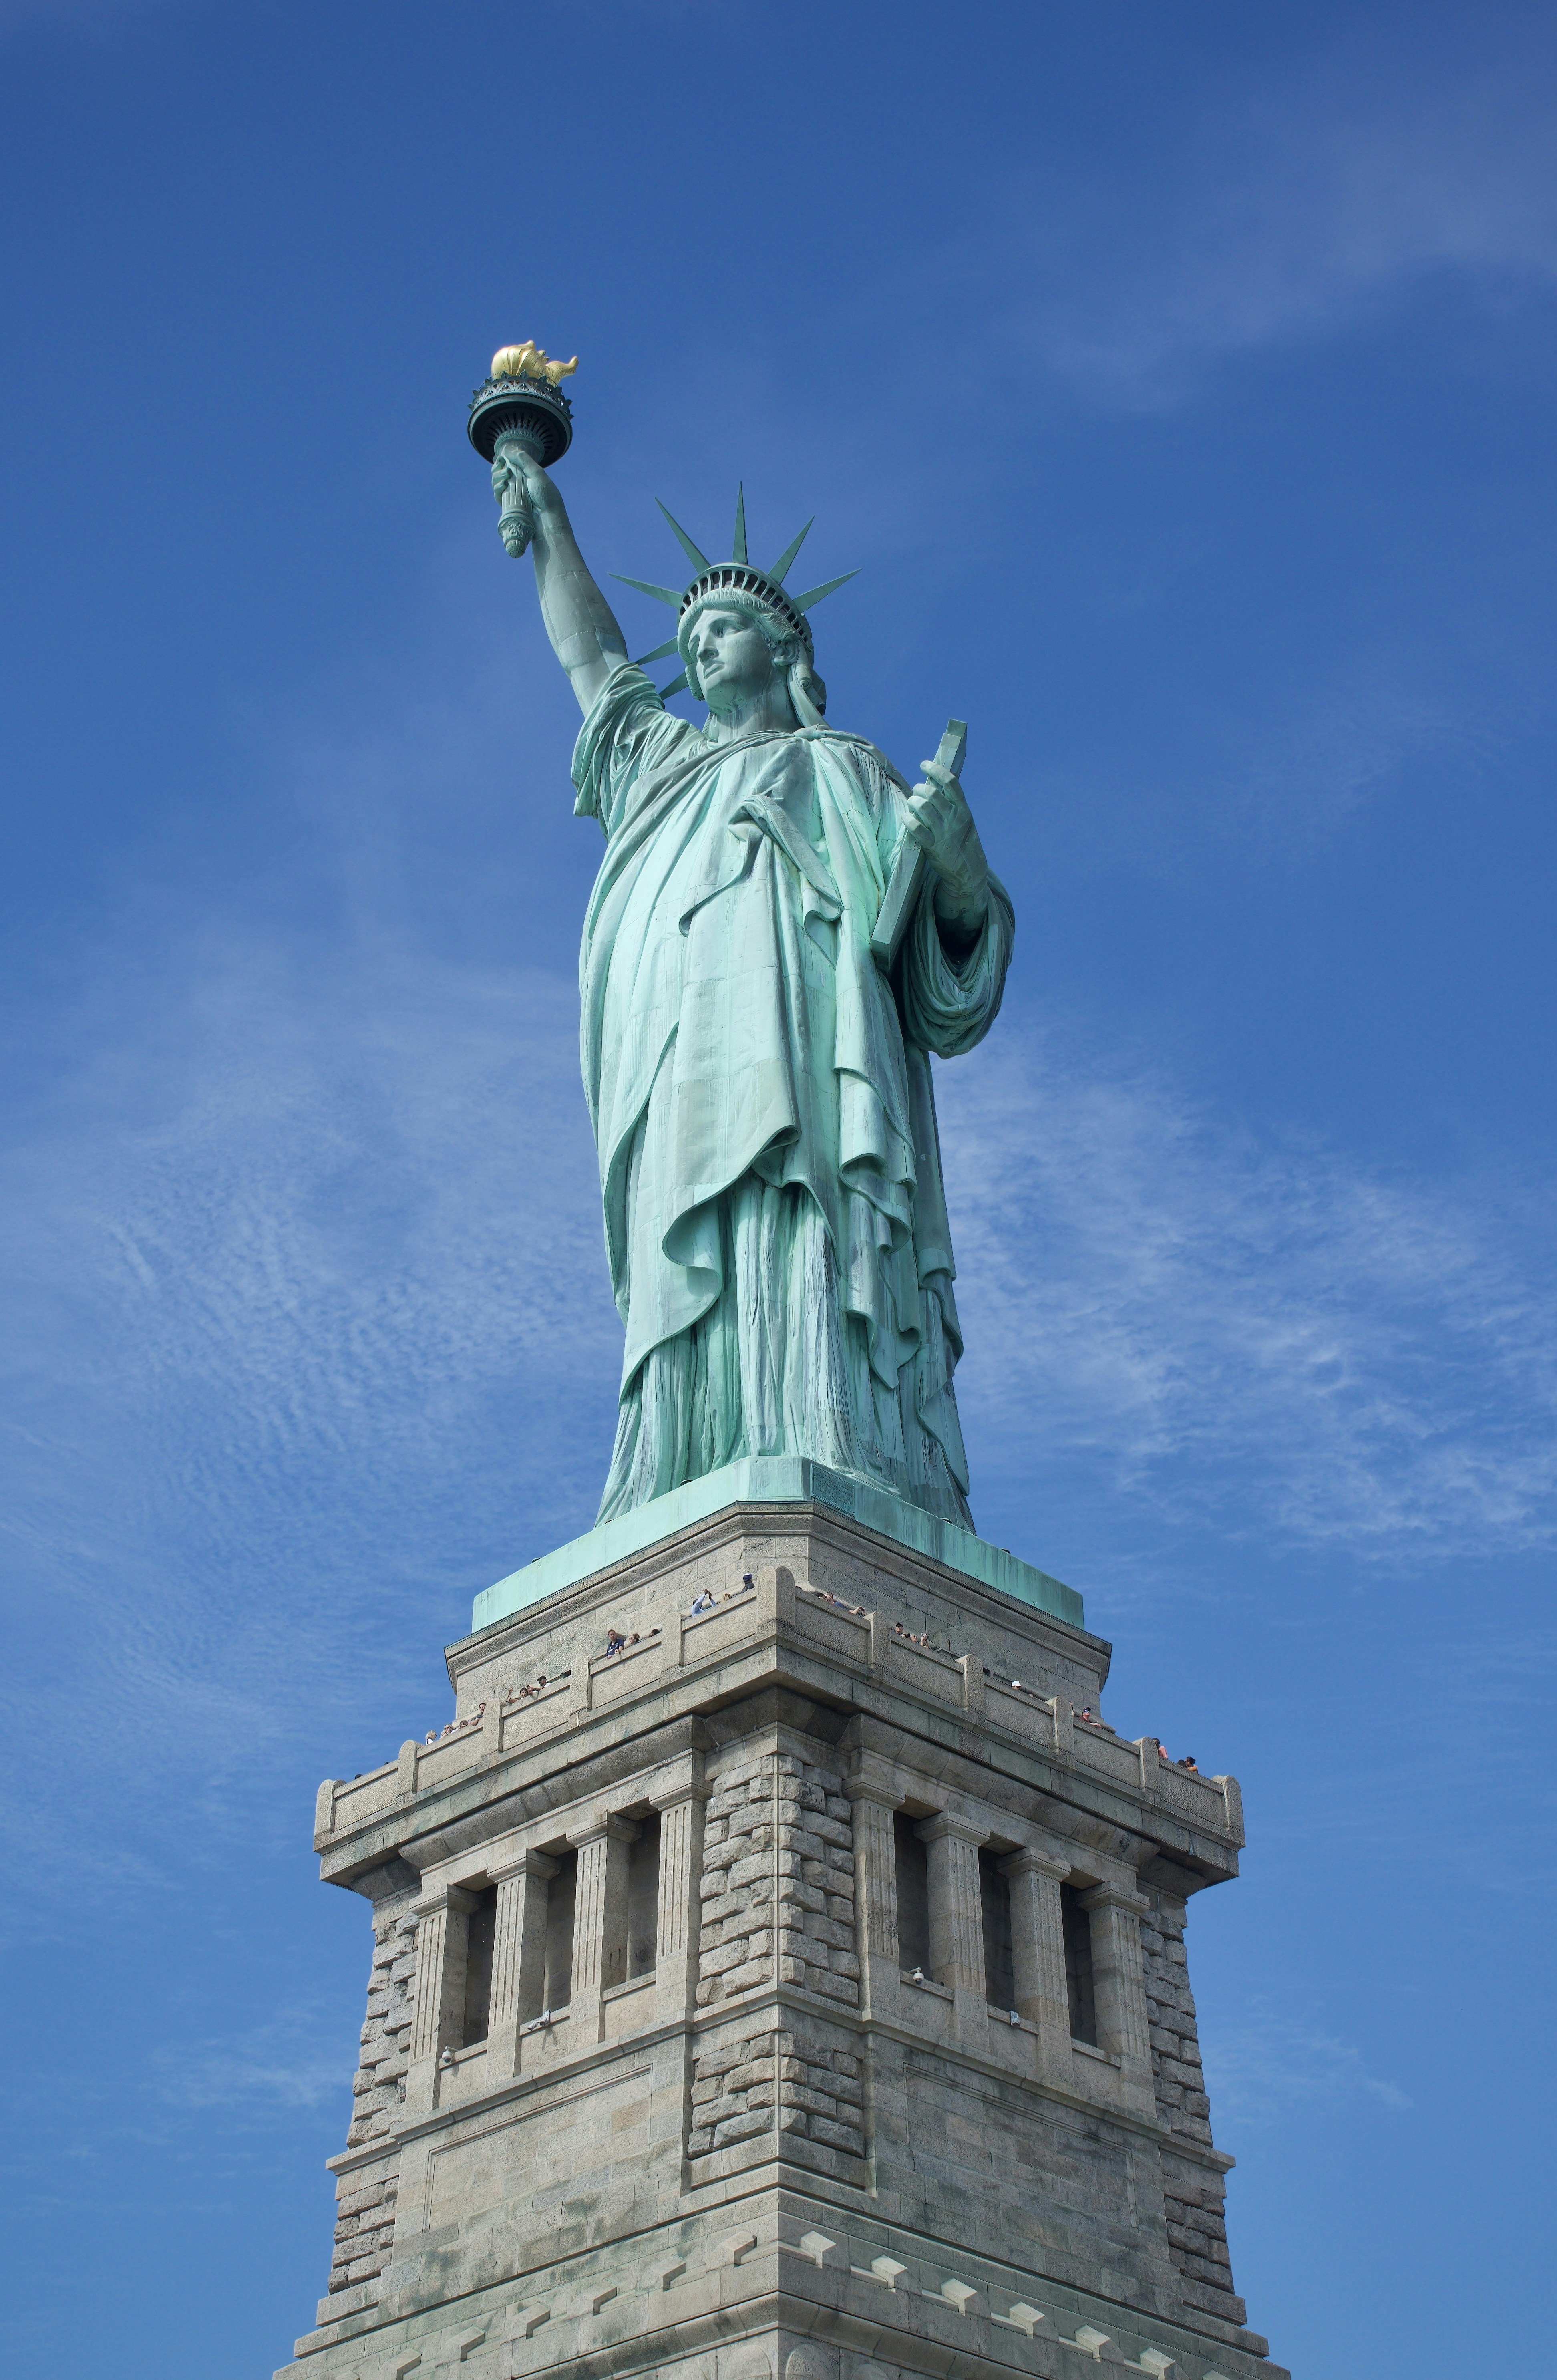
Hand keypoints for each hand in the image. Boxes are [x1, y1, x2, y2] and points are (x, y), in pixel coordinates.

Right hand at [490, 441, 567, 535]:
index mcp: (526, 475)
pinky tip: (503, 484)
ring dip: (497, 476)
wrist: (548, 519)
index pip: (509, 464)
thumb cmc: (546, 496)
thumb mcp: (537, 473)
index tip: (500, 457)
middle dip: (498, 467)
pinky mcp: (508, 507)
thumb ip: (523, 459)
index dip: (502, 460)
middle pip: (500, 473)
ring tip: (506, 475)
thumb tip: (507, 449)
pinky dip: (497, 488)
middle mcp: (518, 485)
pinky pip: (498, 495)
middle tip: (502, 465)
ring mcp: (512, 496)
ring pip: (497, 483)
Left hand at [904, 758, 989, 931]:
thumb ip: (952, 804)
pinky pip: (916, 829)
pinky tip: (905, 817)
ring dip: (912, 802)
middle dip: (919, 789)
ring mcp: (943, 833)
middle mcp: (954, 819)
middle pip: (932, 794)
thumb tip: (936, 784)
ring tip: (911, 804)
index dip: (935, 770)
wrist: (969, 871)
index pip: (950, 782)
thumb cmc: (963, 841)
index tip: (924, 764)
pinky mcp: (933, 847)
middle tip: (916, 792)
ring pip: (923, 808)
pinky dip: (908, 820)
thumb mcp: (964, 820)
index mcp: (963, 810)